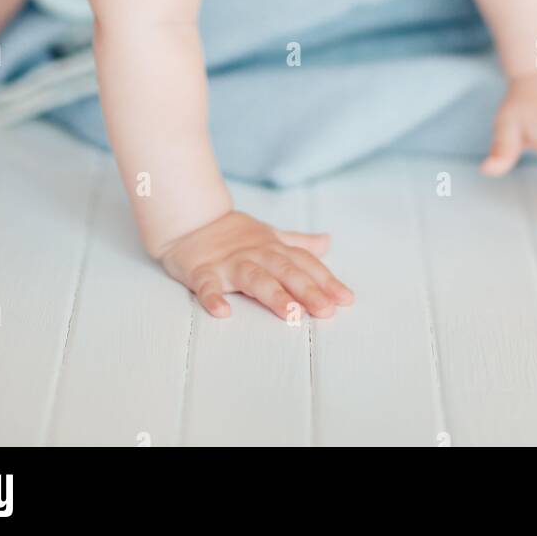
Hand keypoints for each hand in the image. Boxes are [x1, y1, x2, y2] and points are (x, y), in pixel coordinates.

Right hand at [158, 209, 354, 320]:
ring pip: (254, 277)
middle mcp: (255, 254)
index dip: (325, 280)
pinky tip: (222, 312)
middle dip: (307, 290)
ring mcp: (229, 263)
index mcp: (273, 248)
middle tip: (327, 310)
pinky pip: (207, 285)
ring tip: (291, 313)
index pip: (304, 264)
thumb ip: (298, 243)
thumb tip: (327, 242)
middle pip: (285, 271)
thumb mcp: (269, 235)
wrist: (190, 222)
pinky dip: (213, 297)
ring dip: (273, 295)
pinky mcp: (202, 271)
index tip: (346, 299)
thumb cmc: (234, 235)